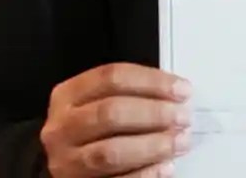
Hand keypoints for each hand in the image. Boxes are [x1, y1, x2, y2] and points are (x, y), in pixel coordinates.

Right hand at [40, 62, 193, 177]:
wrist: (68, 166)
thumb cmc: (91, 130)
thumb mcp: (98, 102)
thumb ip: (131, 95)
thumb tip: (175, 95)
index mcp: (67, 96)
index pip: (111, 77)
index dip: (152, 81)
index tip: (181, 89)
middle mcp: (62, 127)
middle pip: (111, 112)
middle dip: (154, 113)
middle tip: (183, 116)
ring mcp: (67, 161)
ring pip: (111, 151)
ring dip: (153, 145)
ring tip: (180, 142)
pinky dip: (145, 174)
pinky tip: (165, 166)